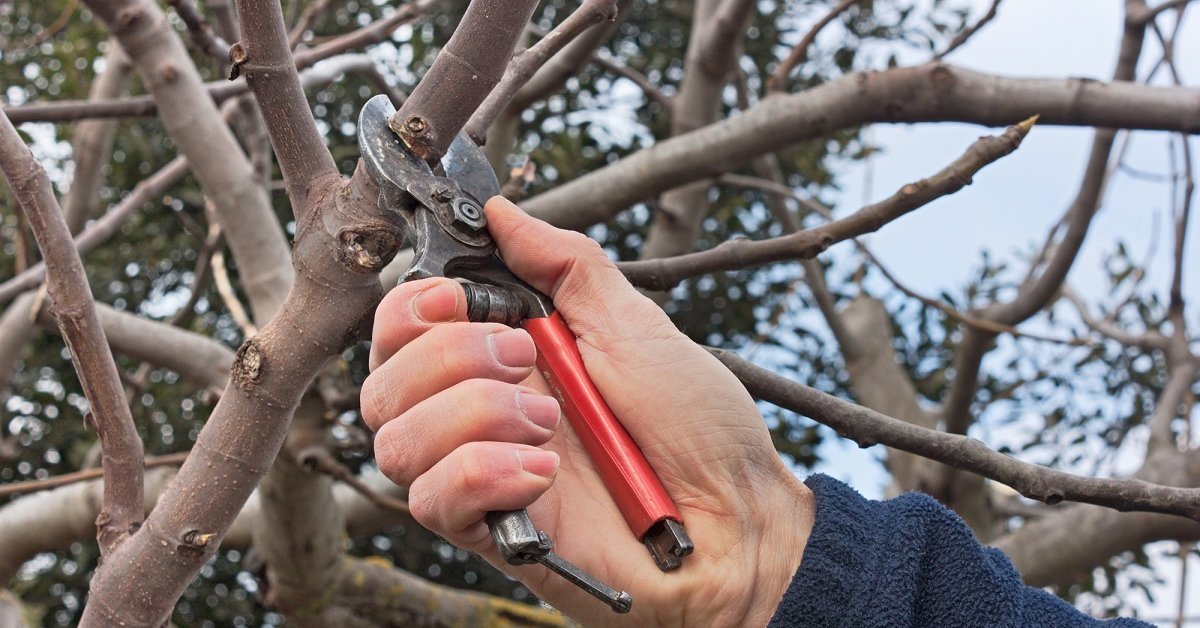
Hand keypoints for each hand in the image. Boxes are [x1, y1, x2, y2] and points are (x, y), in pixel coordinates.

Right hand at [362, 197, 813, 625]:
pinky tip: (544, 474)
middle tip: (523, 358)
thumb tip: (499, 211)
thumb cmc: (696, 425)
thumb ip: (563, 264)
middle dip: (449, 357)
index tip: (457, 299)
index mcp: (505, 355)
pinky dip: (483, 473)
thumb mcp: (632, 324)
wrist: (737, 518)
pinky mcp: (491, 532)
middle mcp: (478, 413)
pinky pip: (431, 499)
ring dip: (473, 415)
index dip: (412, 308)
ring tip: (549, 426)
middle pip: (382, 383)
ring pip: (394, 440)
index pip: (402, 326)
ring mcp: (480, 473)